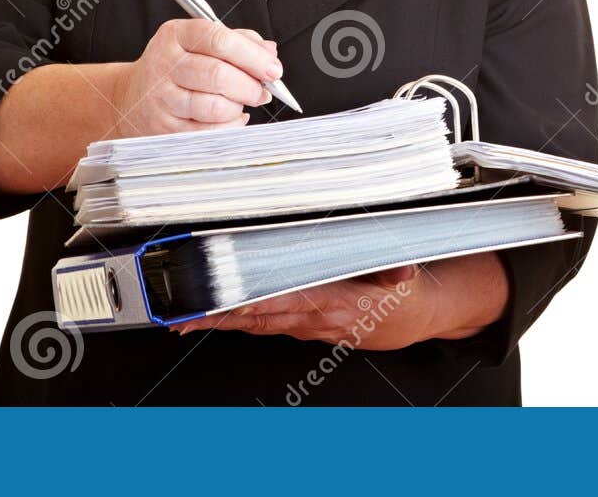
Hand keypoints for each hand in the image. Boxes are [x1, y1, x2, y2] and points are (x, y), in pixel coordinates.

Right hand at [105, 19, 281, 138]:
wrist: (132, 97)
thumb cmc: (176, 67)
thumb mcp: (200, 42)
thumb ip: (238, 41)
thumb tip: (270, 51)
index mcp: (176, 35)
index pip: (218, 39)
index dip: (252, 56)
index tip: (274, 69)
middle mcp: (164, 63)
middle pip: (217, 74)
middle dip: (251, 86)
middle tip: (264, 90)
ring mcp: (161, 97)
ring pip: (214, 106)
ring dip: (239, 107)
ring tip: (243, 103)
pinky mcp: (163, 126)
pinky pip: (207, 131)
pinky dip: (229, 126)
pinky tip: (231, 118)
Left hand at [168, 252, 511, 348]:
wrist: (411, 320)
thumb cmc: (402, 293)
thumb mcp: (406, 277)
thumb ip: (396, 271)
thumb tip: (399, 270)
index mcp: (335, 304)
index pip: (287, 302)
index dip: (255, 303)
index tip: (227, 301)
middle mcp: (315, 320)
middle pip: (260, 318)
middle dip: (222, 318)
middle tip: (186, 315)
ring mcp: (307, 327)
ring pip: (257, 324)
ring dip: (222, 323)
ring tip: (186, 319)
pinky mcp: (303, 327)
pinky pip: (265, 325)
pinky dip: (237, 323)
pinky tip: (213, 318)